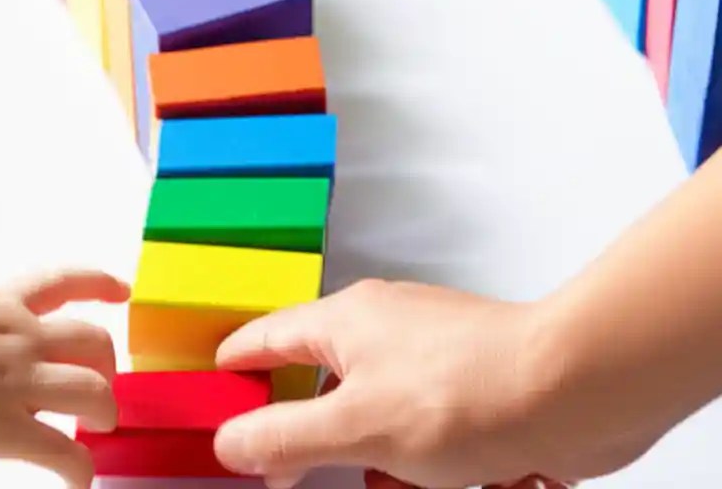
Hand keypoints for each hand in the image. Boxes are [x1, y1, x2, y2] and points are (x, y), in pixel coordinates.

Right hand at [0, 269, 128, 487]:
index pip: (61, 282)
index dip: (99, 284)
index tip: (119, 291)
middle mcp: (18, 336)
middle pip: (94, 339)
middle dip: (106, 364)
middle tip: (99, 385)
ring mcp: (16, 380)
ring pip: (95, 391)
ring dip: (104, 411)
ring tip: (96, 429)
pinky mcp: (6, 427)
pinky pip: (64, 453)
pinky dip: (80, 472)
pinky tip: (76, 485)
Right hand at [210, 279, 654, 487]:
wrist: (580, 390)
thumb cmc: (470, 393)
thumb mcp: (354, 427)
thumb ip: (282, 437)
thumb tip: (229, 443)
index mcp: (343, 321)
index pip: (263, 339)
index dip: (233, 372)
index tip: (212, 400)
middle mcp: (384, 328)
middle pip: (321, 385)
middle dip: (315, 438)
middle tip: (291, 472)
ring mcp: (431, 355)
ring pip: (378, 416)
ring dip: (382, 461)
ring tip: (397, 485)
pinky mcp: (473, 385)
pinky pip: (429, 430)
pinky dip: (431, 464)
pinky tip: (449, 482)